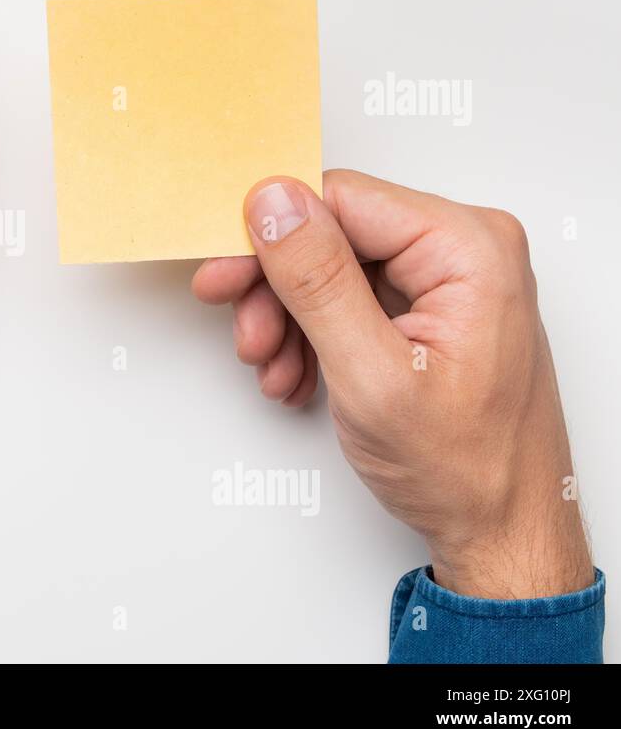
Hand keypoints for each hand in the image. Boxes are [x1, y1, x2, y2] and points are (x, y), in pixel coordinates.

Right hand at [192, 170, 592, 598]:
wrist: (503, 530)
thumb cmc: (468, 469)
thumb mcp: (372, 374)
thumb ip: (317, 281)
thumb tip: (273, 204)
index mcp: (468, 247)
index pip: (341, 198)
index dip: (270, 235)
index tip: (224, 272)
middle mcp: (464, 249)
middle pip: (331, 233)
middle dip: (277, 288)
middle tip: (246, 332)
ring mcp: (448, 278)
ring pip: (331, 267)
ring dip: (289, 319)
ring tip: (276, 369)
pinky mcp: (429, 306)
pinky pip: (349, 296)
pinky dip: (312, 335)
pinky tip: (299, 374)